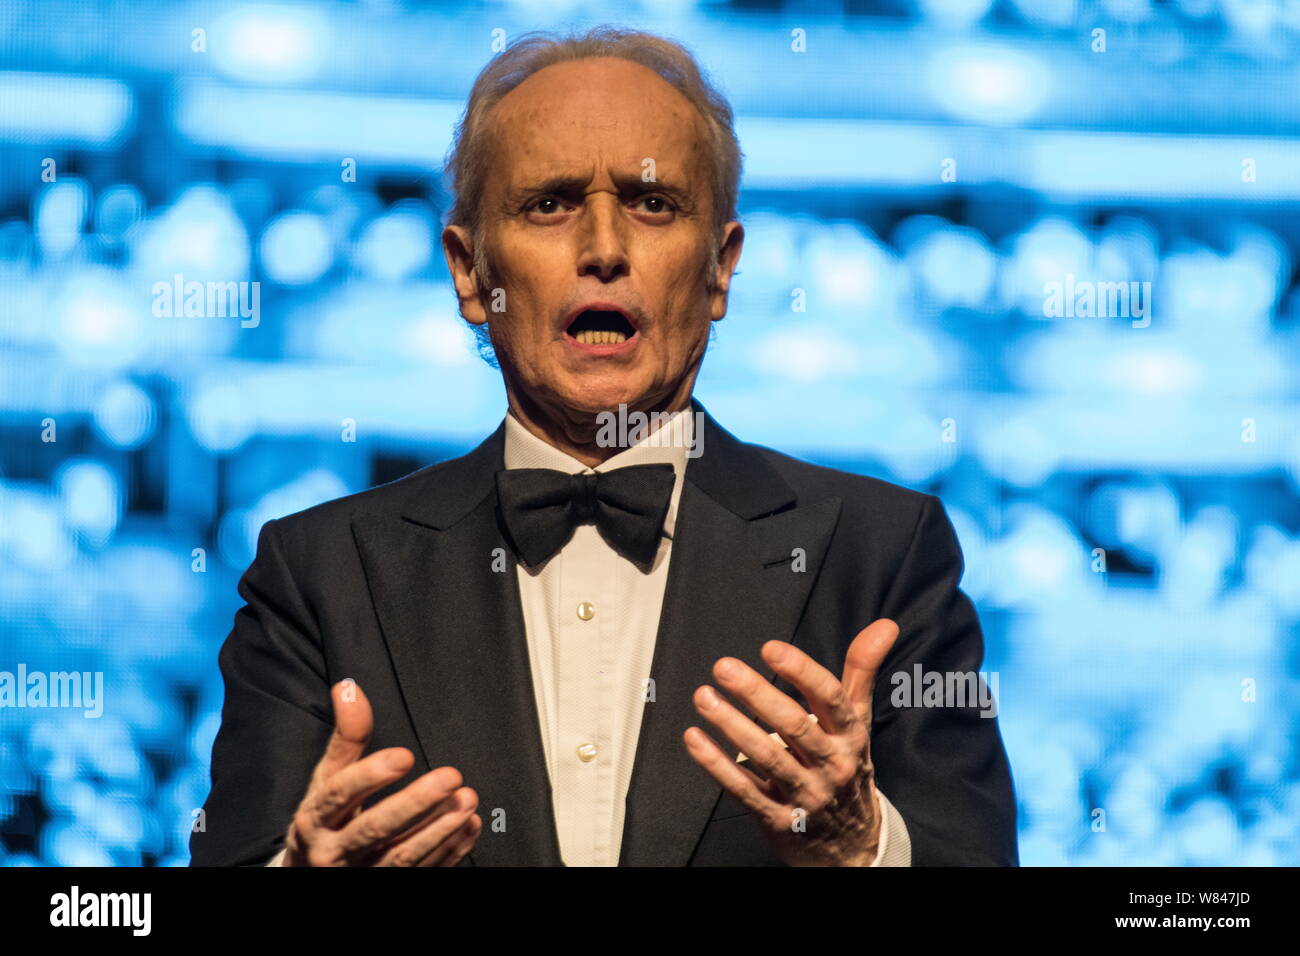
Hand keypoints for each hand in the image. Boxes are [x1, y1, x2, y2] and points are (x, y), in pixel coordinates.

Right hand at [282, 679, 480, 865]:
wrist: (310, 874)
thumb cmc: (325, 818)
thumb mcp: (326, 778)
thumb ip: (345, 738)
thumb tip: (348, 688)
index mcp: (315, 819)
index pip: (339, 796)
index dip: (370, 776)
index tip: (403, 756)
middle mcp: (333, 853)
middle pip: (374, 830)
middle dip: (415, 804)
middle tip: (450, 777)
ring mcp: (360, 875)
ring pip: (401, 857)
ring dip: (439, 830)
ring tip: (467, 800)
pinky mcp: (383, 887)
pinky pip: (421, 873)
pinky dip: (449, 851)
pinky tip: (468, 826)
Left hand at [683, 619, 899, 865]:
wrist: (854, 845)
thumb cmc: (848, 767)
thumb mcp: (859, 720)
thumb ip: (862, 670)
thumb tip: (885, 624)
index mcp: (851, 735)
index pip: (830, 698)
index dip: (801, 672)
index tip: (770, 648)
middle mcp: (831, 764)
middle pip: (795, 726)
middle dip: (757, 694)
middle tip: (724, 667)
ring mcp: (806, 794)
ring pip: (767, 757)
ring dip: (732, 725)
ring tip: (704, 697)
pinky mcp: (779, 819)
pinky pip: (744, 790)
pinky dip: (716, 764)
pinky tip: (695, 739)